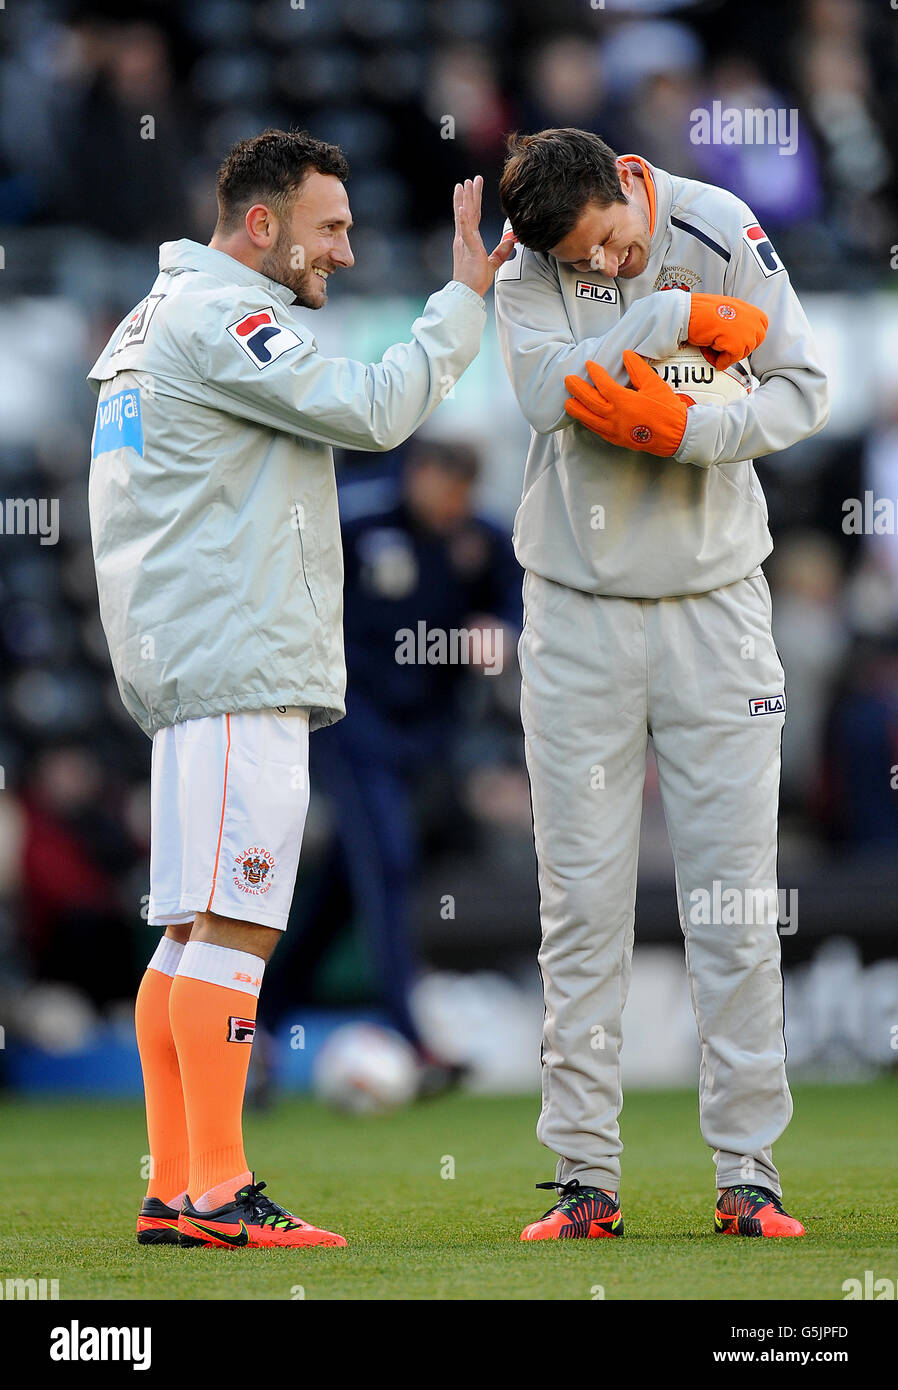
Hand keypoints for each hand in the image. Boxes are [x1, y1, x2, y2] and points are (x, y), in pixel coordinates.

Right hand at [452, 176, 515, 297]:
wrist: (467, 293)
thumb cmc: (475, 281)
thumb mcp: (492, 264)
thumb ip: (501, 252)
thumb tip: (511, 241)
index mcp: (469, 241)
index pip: (473, 217)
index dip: (473, 202)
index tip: (473, 189)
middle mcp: (464, 239)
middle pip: (468, 212)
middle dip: (469, 195)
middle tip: (471, 179)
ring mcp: (464, 243)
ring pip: (465, 216)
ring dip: (465, 199)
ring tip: (464, 184)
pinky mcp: (468, 249)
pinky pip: (465, 231)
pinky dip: (463, 219)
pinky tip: (461, 207)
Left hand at [564, 350, 688, 456]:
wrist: (677, 435)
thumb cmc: (667, 410)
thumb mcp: (655, 384)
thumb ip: (638, 369)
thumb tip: (626, 354)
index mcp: (625, 402)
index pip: (603, 385)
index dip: (595, 373)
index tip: (589, 365)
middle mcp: (616, 417)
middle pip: (591, 402)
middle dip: (578, 390)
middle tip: (568, 380)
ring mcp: (615, 431)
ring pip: (590, 419)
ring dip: (577, 410)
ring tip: (567, 402)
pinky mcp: (618, 440)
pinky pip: (597, 430)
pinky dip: (588, 423)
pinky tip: (583, 418)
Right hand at [686, 293, 767, 370]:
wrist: (689, 312)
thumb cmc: (702, 311)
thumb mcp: (728, 310)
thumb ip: (738, 320)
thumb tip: (739, 334)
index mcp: (753, 311)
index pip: (760, 332)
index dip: (748, 341)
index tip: (738, 345)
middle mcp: (753, 320)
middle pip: (753, 345)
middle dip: (740, 349)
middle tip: (726, 351)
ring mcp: (747, 332)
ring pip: (743, 353)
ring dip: (730, 355)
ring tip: (717, 352)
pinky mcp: (737, 344)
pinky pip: (732, 359)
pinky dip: (722, 361)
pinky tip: (715, 358)